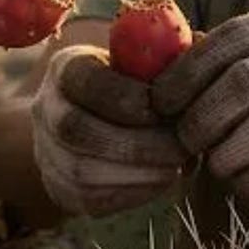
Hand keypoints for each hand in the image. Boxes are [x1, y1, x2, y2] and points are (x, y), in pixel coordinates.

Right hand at [32, 45, 188, 216]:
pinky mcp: (59, 188)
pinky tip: (162, 180)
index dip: (122, 96)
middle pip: (77, 129)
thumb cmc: (132, 84)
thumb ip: (167, 57)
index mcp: (67, 67)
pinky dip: (133, 193)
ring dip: (138, 173)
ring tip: (178, 166)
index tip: (161, 107)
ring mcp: (47, 151)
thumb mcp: (141, 62)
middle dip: (136, 143)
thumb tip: (203, 48)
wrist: (93, 121)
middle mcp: (45, 108)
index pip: (85, 81)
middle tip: (181, 147)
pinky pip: (91, 199)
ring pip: (82, 171)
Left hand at [151, 6, 248, 200]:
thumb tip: (147, 65)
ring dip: (223, 154)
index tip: (160, 101)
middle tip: (184, 139)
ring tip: (214, 161)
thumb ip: (224, 57)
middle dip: (201, 117)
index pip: (234, 36)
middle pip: (244, 84)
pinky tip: (244, 179)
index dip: (186, 71)